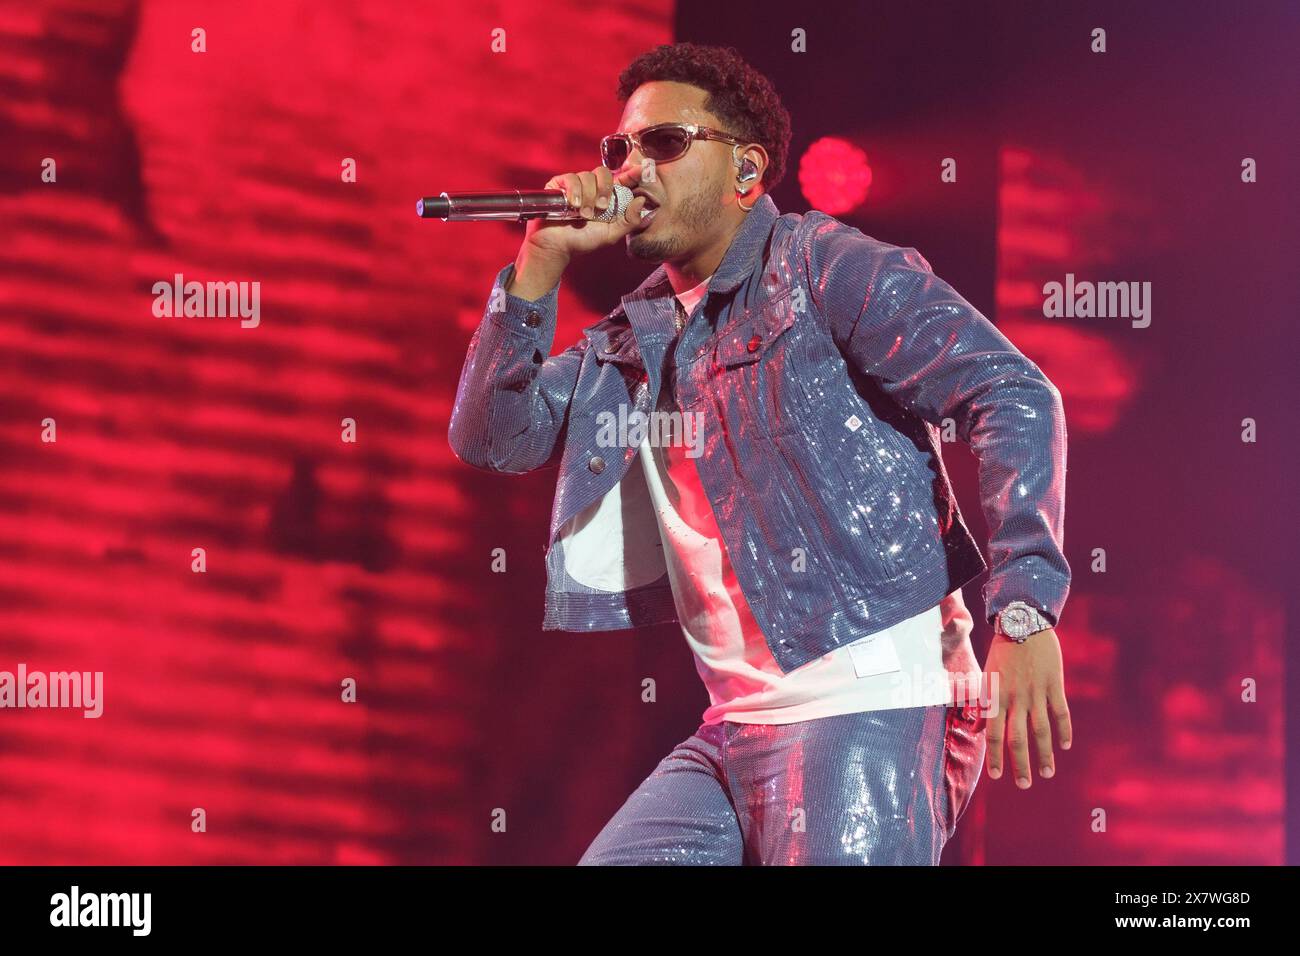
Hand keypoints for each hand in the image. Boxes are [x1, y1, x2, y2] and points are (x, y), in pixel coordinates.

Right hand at [523, 165, 647, 258]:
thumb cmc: (583, 241)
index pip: (622, 179)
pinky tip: (573, 206)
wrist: (558, 246)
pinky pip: (571, 178)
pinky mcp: (559, 185)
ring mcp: (575, 185)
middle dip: (604, 188)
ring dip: (588, 197)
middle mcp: (592, 188)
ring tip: (583, 215)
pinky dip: (574, 192)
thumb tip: (641, 200)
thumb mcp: (611, 234)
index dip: (633, 172)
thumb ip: (629, 220)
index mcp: (606, 197)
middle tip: (601, 206)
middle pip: (603, 173)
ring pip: (587, 176)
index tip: (643, 169)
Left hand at [982, 627, 1071, 788]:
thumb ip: (984, 703)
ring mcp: (1036, 691)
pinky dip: (1063, 730)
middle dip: (1021, 764)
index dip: (995, 755)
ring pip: (1041, 729)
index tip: (997, 776)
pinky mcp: (1053, 684)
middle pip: (1018, 737)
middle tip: (1024, 785)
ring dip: (1044, 753)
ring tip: (1047, 773)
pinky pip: (1060, 712)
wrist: (1023, 622)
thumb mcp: (987, 676)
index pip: (994, 732)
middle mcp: (1015, 697)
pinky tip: (1064, 745)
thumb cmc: (1002, 652)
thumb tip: (976, 729)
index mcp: (996, 695)